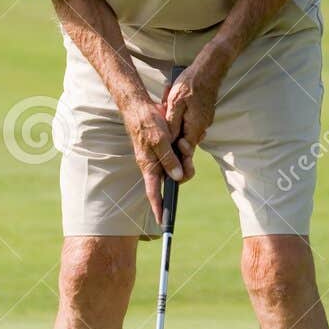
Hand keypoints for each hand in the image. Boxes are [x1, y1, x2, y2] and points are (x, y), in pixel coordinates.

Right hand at [122, 98, 188, 224]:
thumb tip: (177, 177)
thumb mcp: (160, 140)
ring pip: (177, 167)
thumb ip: (169, 159)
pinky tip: (188, 143)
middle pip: (172, 180)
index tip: (163, 222)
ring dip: (186, 158)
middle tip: (188, 158)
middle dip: (184, 173)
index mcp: (149, 166)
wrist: (140, 106)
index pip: (153, 193)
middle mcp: (154, 165)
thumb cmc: (147, 123)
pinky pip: (177, 156)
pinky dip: (184, 152)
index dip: (158, 208)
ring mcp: (158, 158)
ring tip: (186, 144)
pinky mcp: (164, 149)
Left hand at [164, 50, 226, 151]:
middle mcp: (203, 126)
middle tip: (163, 111)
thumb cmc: (191, 84)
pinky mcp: (204, 113)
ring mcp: (205, 119)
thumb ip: (172, 123)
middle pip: (186, 139)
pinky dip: (181, 113)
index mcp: (196, 126)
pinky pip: (190, 119)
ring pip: (187, 127)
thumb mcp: (175, 103)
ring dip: (175, 119)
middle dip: (172, 130)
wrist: (208, 69)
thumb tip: (169, 140)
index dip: (175, 149)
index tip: (166, 141)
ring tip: (167, 101)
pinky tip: (173, 98)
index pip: (186, 148)